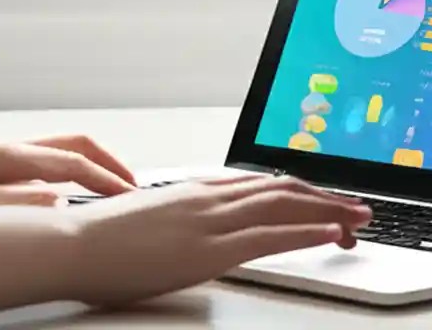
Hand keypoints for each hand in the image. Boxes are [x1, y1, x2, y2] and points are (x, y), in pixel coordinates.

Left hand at [0, 135, 136, 206]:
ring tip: (93, 196)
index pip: (77, 162)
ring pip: (46, 160)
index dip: (112, 180)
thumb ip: (15, 207)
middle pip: (68, 149)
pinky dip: (47, 185)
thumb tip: (64, 202)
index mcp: (4, 158)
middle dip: (104, 165)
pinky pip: (22, 176)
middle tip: (130, 187)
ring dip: (78, 173)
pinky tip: (36, 208)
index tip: (139, 200)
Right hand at [63, 175, 371, 306]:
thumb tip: (193, 229)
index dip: (300, 191)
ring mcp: (211, 220)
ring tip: (359, 219)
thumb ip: (180, 219)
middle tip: (359, 208)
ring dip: (329, 212)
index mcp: (197, 190)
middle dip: (327, 199)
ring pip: (285, 207)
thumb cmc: (101, 240)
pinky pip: (269, 235)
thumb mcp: (150, 221)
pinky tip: (329, 232)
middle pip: (283, 190)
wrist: (72, 244)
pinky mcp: (209, 248)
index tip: (324, 200)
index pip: (262, 184)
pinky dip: (306, 231)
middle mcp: (210, 197)